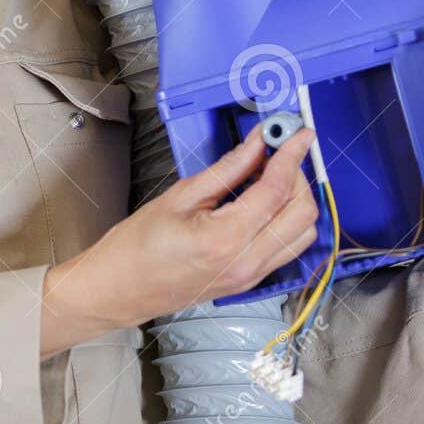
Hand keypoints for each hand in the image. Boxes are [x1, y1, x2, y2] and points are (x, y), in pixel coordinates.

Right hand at [40, 125, 319, 357]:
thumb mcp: (178, 197)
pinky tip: (264, 202)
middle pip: (302, 212)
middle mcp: (247, 262)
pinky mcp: (250, 281)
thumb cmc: (137, 247)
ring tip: (269, 176)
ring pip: (303, 233)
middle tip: (278, 152)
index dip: (291, 156)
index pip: (276, 190)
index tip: (298, 134)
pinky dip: (287, 220)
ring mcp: (252, 276)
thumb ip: (225, 170)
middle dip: (298, 175)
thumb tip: (254, 146)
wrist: (121, 289)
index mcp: (226, 238)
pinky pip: (288, 247)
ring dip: (296, 199)